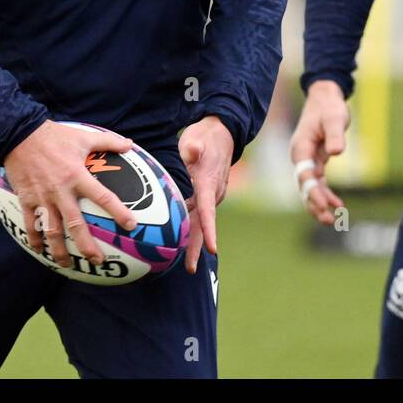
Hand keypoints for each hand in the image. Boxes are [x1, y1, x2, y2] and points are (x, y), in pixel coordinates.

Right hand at [3, 121, 136, 269]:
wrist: (19, 134)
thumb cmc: (54, 135)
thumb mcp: (83, 136)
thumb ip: (108, 142)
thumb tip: (131, 145)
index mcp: (77, 175)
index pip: (103, 197)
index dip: (118, 211)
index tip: (130, 225)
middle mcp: (61, 191)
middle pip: (76, 225)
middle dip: (87, 246)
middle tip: (98, 261)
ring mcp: (43, 198)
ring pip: (52, 231)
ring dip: (59, 250)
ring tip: (67, 265)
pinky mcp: (27, 199)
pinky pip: (31, 224)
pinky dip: (35, 239)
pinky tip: (39, 251)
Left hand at [179, 115, 234, 273]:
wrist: (222, 133)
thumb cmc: (206, 136)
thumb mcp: (198, 138)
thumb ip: (194, 147)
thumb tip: (192, 150)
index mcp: (208, 184)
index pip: (207, 211)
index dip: (208, 230)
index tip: (211, 248)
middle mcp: (212, 194)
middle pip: (203, 225)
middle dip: (197, 247)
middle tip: (191, 269)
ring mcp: (209, 196)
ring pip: (199, 222)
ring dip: (193, 241)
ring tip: (187, 264)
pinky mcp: (204, 194)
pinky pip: (197, 214)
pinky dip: (190, 228)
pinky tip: (181, 240)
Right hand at [290, 80, 348, 224]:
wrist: (325, 98)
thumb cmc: (329, 107)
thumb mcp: (334, 118)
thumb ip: (335, 134)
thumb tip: (336, 152)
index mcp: (301, 147)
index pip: (304, 175)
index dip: (313, 191)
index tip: (325, 205)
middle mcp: (300, 156)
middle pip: (304, 185)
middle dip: (314, 203)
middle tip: (327, 220)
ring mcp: (307, 160)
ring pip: (310, 187)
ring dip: (319, 203)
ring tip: (331, 220)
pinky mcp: (316, 160)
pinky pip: (318, 182)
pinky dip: (326, 193)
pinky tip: (338, 205)